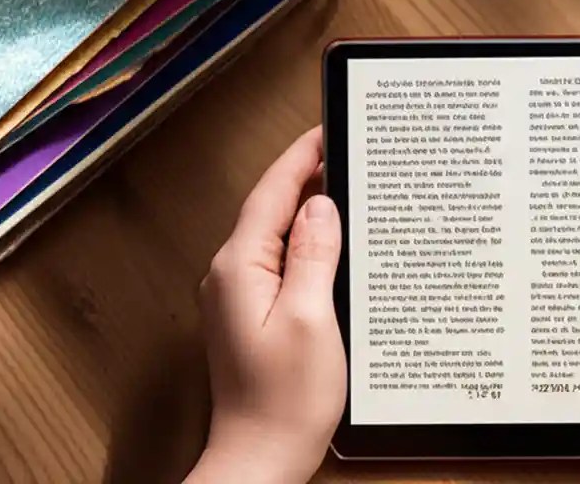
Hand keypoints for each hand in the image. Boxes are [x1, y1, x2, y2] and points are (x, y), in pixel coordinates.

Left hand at [187, 127, 345, 483]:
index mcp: (240, 266)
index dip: (302, 156)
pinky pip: (277, 261)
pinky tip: (331, 244)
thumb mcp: (310, 319)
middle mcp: (229, 273)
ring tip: (348, 188)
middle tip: (349, 151)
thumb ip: (312, 254)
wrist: (258, 459)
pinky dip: (304, 243)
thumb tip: (320, 205)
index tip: (328, 128)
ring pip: (275, 233)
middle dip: (308, 176)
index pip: (271, 191)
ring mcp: (236, 294)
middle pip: (270, 207)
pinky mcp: (249, 313)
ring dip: (308, 210)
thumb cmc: (284, 401)